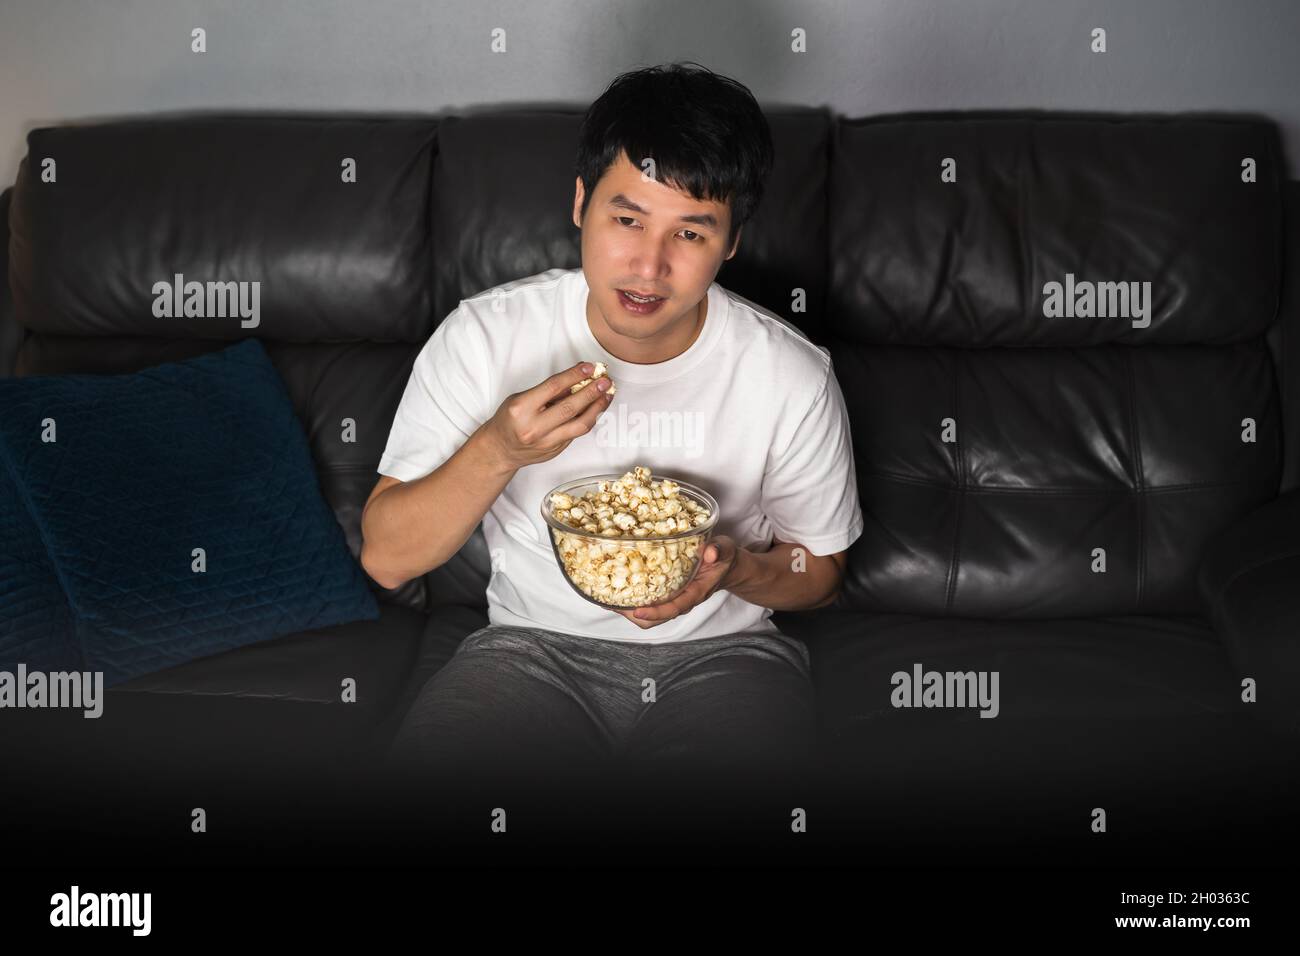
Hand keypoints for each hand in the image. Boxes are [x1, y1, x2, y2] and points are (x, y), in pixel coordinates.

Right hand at [484, 362, 613, 471]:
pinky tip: (596, 408)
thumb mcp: (521, 399)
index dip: (574, 375)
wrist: (500, 450)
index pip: (553, 387)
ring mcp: (546, 442)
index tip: (589, 367)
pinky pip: (577, 432)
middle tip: (605, 381)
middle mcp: (534, 427)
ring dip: (597, 408)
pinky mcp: (556, 450)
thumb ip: (548, 392)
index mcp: (522, 408)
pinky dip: (588, 418)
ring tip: (607, 395)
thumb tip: (577, 378)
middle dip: (591, 392)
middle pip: (570, 407)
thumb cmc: (509, 420)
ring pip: (580, 424)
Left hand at [616, 535, 741, 629]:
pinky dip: (631, 601)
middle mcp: (681, 601)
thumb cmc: (722, 557)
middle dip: (632, 615)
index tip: (637, 610)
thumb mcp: (724, 549)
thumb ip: (718, 550)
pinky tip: (616, 590)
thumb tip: (709, 553)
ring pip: (648, 616)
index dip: (655, 612)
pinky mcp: (666, 595)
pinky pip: (647, 604)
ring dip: (627, 610)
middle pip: (655, 620)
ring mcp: (672, 600)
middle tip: (611, 603)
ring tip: (607, 598)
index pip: (674, 608)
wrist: (724, 565)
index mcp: (695, 593)